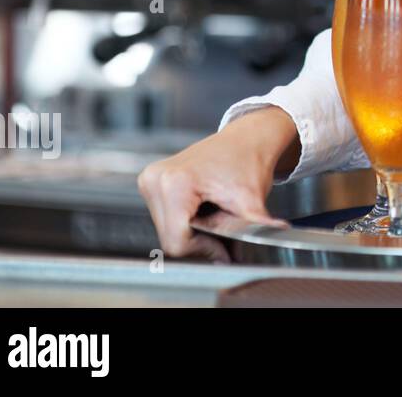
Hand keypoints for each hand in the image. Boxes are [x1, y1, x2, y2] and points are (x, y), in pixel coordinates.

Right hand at [138, 106, 297, 261]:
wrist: (249, 137)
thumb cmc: (251, 161)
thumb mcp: (251, 205)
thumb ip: (241, 235)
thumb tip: (230, 264)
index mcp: (174, 183)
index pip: (177, 241)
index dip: (204, 250)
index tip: (225, 249)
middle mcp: (155, 179)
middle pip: (170, 238)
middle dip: (201, 244)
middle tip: (227, 238)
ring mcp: (150, 180)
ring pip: (167, 231)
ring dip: (194, 234)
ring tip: (219, 219)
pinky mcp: (152, 182)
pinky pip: (166, 218)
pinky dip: (187, 222)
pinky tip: (206, 211)